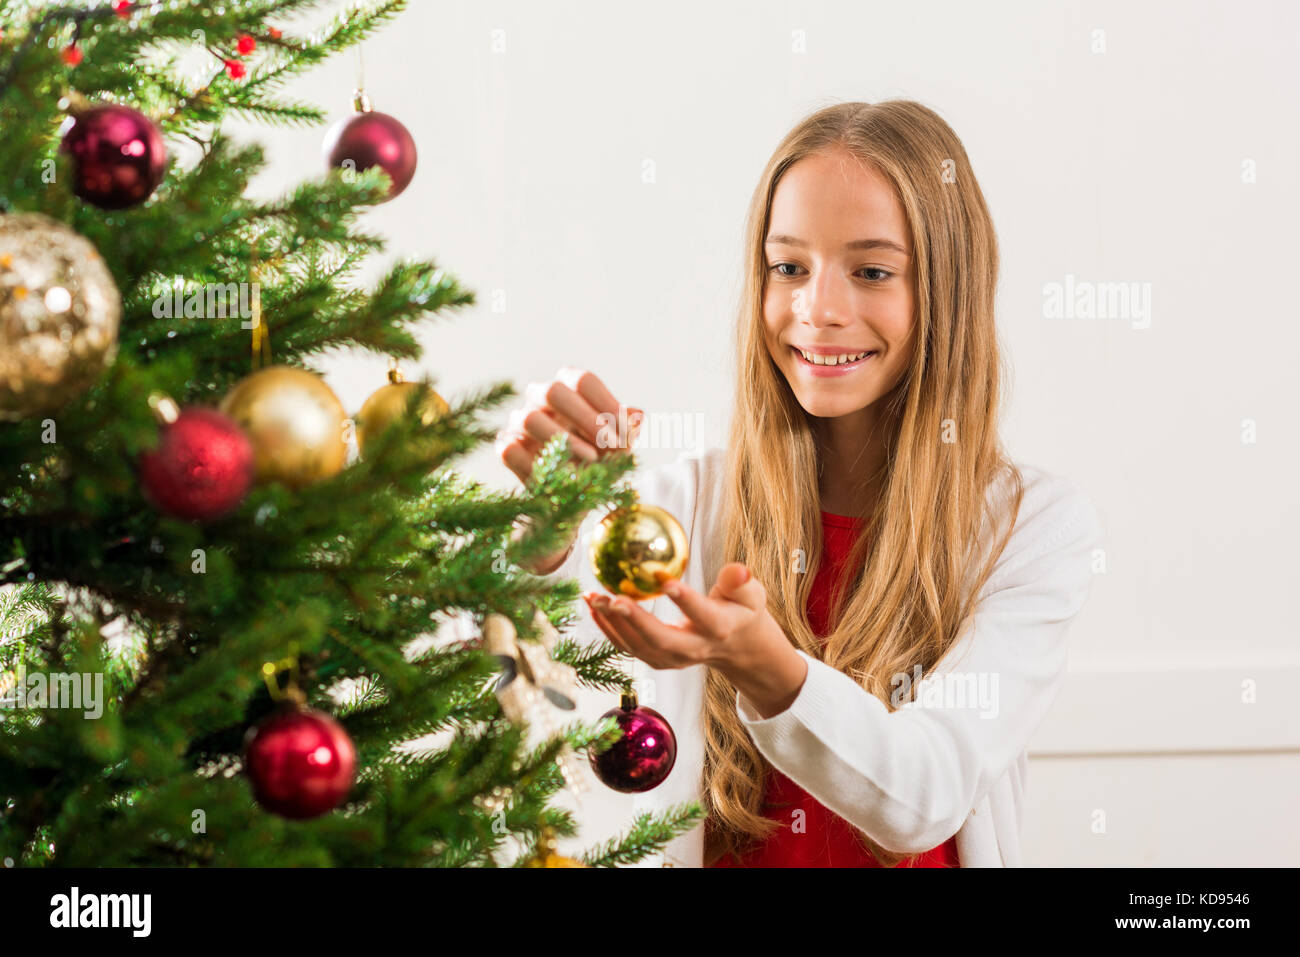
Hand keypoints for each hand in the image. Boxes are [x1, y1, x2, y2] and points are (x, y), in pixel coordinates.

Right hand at [496, 366, 641, 481]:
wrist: (572, 500)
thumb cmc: (597, 464)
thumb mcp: (619, 449)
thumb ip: (628, 431)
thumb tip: (638, 414)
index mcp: (568, 388)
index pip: (583, 381)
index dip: (607, 404)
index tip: (626, 431)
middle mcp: (539, 398)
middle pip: (554, 391)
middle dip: (586, 418)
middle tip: (610, 443)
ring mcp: (519, 422)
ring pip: (530, 419)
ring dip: (566, 440)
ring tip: (592, 460)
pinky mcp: (506, 448)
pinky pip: (510, 450)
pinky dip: (537, 464)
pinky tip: (561, 478)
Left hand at [582, 563, 808, 718]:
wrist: (736, 648)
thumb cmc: (741, 612)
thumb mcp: (751, 595)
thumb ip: (740, 583)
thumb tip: (738, 569)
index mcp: (719, 629)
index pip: (703, 616)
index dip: (685, 601)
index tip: (665, 581)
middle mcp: (693, 649)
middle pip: (662, 640)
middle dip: (636, 621)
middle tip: (613, 599)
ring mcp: (672, 659)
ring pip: (639, 647)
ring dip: (613, 623)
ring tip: (594, 597)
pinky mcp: (656, 659)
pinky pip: (628, 647)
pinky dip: (608, 628)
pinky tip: (594, 605)